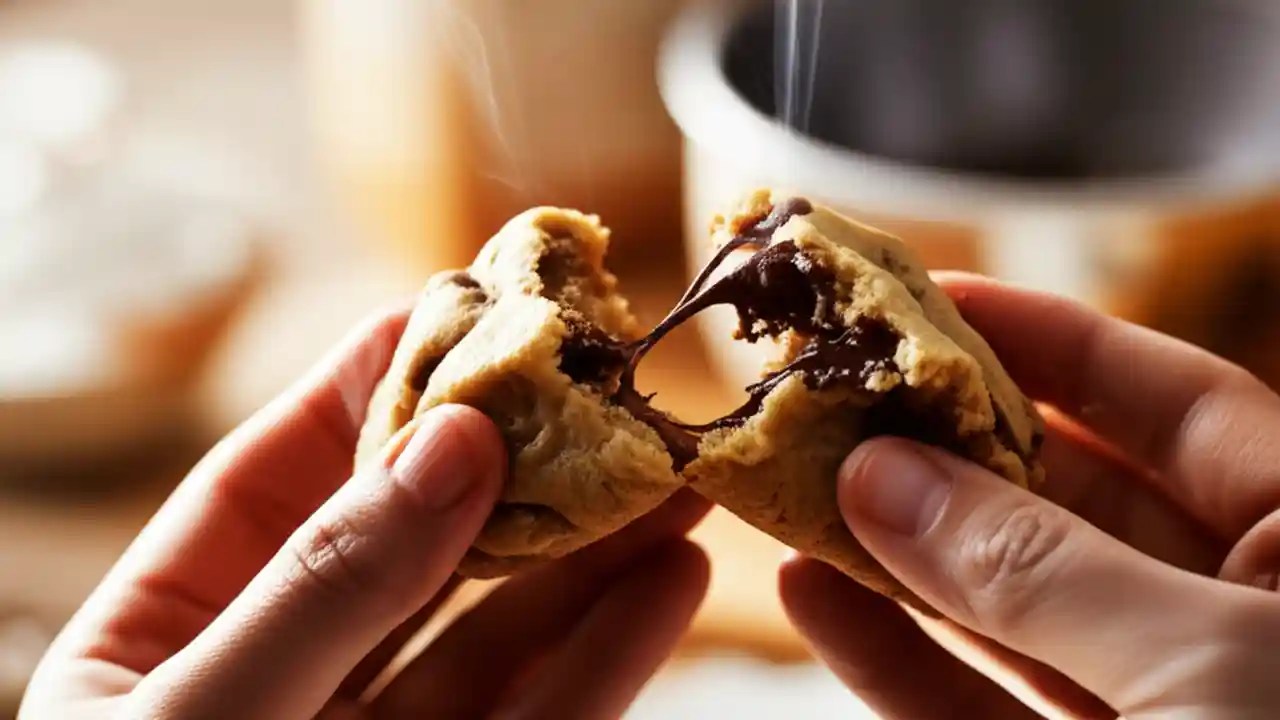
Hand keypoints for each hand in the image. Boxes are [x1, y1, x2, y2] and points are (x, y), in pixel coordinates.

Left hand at [21, 309, 710, 719]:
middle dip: (516, 466)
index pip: (280, 475)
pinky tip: (668, 584)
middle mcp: (278, 681)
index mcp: (167, 637)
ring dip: (591, 552)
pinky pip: (535, 717)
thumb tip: (449, 438)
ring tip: (678, 477)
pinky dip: (605, 652)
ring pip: (495, 629)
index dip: (374, 388)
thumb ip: (328, 586)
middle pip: (413, 544)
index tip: (467, 312)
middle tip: (610, 392)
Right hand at [780, 274, 1279, 718]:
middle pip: (1066, 496)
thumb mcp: (1205, 661)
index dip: (1052, 340)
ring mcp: (1151, 697)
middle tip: (839, 395)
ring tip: (800, 488)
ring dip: (897, 550)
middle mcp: (1228, 615)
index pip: (1175, 403)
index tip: (932, 298)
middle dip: (947, 446)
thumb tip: (885, 476)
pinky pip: (973, 704)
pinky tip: (816, 598)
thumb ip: (1041, 568)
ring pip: (1006, 602)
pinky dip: (893, 657)